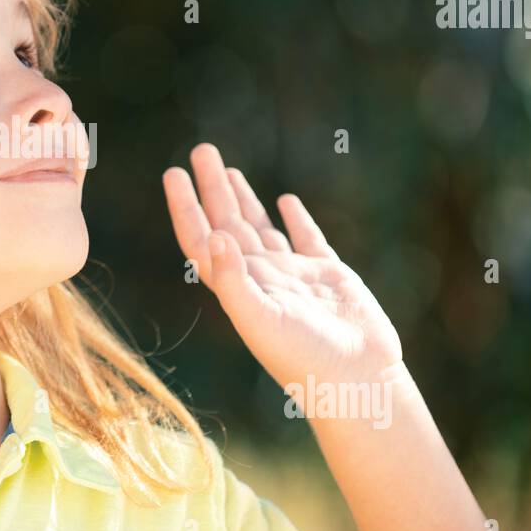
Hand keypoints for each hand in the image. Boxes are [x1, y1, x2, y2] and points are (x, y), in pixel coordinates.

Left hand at [163, 143, 403, 388]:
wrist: (357, 380)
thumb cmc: (304, 357)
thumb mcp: (260, 318)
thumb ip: (233, 278)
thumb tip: (213, 234)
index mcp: (237, 287)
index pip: (202, 239)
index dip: (186, 208)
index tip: (173, 173)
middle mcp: (261, 278)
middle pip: (228, 223)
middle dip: (212, 189)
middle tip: (201, 151)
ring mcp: (294, 276)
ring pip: (262, 227)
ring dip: (244, 198)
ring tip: (227, 170)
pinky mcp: (329, 276)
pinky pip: (307, 238)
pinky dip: (295, 219)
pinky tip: (285, 201)